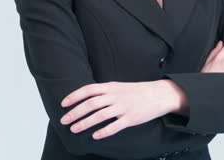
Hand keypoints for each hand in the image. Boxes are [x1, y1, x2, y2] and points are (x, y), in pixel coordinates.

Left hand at [59, 80, 176, 139]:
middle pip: (91, 104)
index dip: (74, 96)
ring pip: (100, 115)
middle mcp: (116, 96)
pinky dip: (103, 131)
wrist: (160, 94)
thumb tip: (87, 99)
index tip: (64, 104)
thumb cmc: (138, 91)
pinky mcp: (131, 118)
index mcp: (111, 86)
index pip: (88, 90)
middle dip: (75, 112)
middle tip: (64, 120)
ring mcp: (123, 107)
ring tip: (74, 129)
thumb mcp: (120, 86)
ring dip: (85, 123)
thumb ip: (105, 91)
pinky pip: (115, 126)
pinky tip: (95, 136)